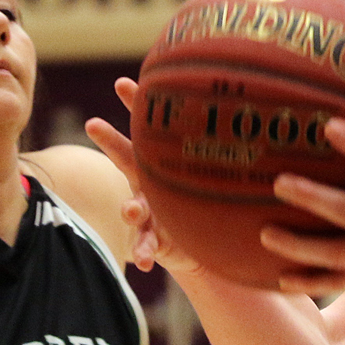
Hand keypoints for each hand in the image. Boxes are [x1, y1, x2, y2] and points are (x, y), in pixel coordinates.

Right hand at [84, 78, 204, 275]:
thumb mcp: (214, 176)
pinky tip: (144, 262)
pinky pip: (147, 246)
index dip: (135, 105)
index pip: (148, 130)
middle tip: (93, 123)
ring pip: (133, 206)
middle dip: (111, 140)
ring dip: (131, 207)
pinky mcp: (155, 241)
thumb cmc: (206, 204)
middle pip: (127, 159)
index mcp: (162, 165)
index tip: (123, 82)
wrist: (205, 244)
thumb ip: (221, 151)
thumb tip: (251, 109)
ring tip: (131, 209)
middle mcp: (149, 184)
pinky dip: (145, 252)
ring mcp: (149, 213)